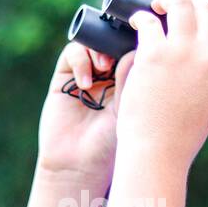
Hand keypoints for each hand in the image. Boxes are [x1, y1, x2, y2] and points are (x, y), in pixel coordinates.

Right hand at [37, 41, 137, 187]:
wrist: (79, 166)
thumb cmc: (110, 146)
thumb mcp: (128, 109)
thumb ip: (131, 78)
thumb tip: (139, 46)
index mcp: (129, 83)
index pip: (133, 50)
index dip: (136, 42)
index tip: (143, 43)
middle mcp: (108, 77)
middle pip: (112, 41)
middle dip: (116, 40)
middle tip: (120, 50)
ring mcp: (86, 77)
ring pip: (92, 43)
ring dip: (98, 49)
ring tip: (104, 68)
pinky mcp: (63, 80)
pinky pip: (71, 55)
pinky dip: (80, 61)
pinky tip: (85, 84)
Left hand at [116, 0, 207, 166]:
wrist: (159, 153)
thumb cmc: (179, 134)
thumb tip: (199, 50)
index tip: (194, 11)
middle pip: (205, 7)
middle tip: (169, 4)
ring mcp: (184, 53)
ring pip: (180, 4)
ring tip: (154, 8)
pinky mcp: (155, 54)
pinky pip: (148, 20)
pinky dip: (140, 17)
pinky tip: (135, 22)